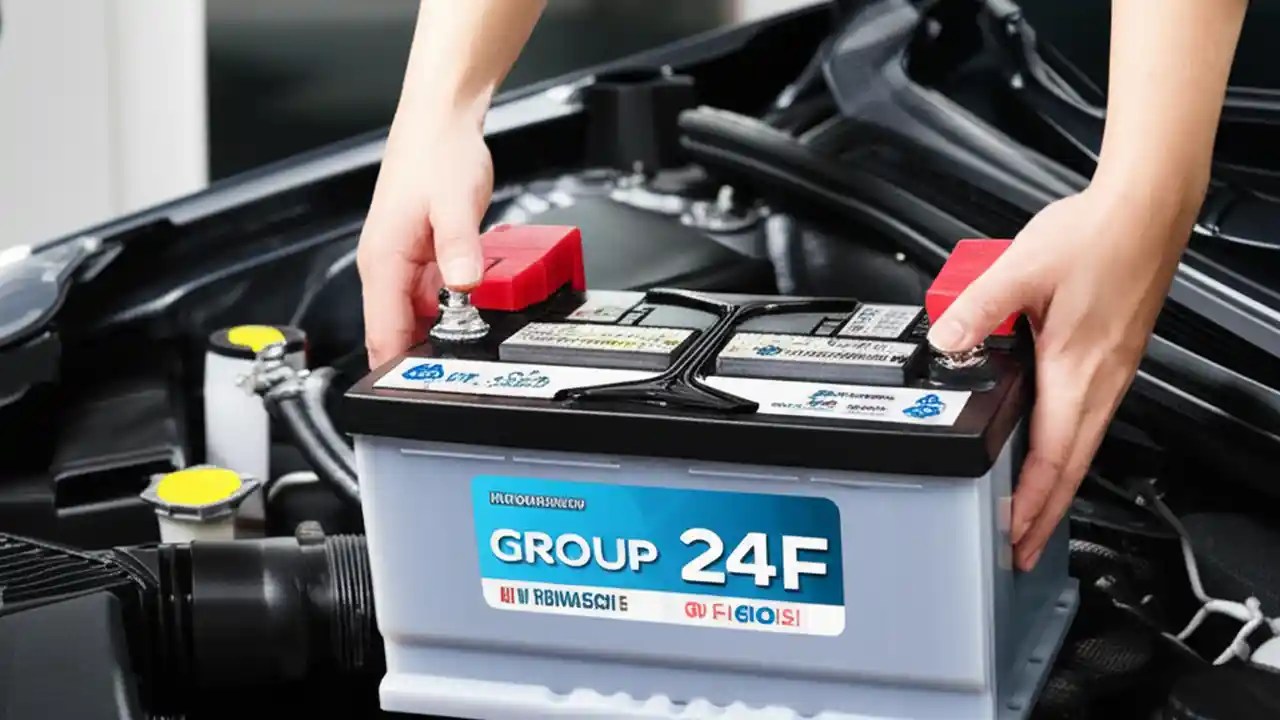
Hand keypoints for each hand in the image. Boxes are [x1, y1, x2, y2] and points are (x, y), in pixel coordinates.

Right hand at [357, 110, 492, 367]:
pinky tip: (477, 313)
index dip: (396, 371)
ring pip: (420, 318)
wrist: (443, 122)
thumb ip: (460, 247)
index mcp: (382, 262)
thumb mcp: (455, 203)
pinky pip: (436, 298)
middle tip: (460, 379)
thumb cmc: (436, 154)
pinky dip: (454, 310)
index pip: (381, 335)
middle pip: (399, 333)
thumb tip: (463, 286)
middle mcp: (388, 268)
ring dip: (443, 334)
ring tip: (473, 348)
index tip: (416, 396)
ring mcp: (406, 264)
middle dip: (426, 358)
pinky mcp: (426, 257)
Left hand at [927, 181, 1195, 570]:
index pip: (1050, 457)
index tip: (1012, 538)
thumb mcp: (1020, 269)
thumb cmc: (1096, 236)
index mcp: (1076, 369)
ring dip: (1053, 485)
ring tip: (1028, 512)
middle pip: (1070, 467)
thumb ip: (976, 310)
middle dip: (1042, 514)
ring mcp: (1109, 372)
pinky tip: (1046, 449)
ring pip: (1079, 446)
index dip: (1030, 504)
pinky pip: (1084, 420)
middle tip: (1018, 549)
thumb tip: (945, 342)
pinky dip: (1063, 450)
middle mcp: (1100, 380)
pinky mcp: (1110, 358)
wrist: (1145, 209)